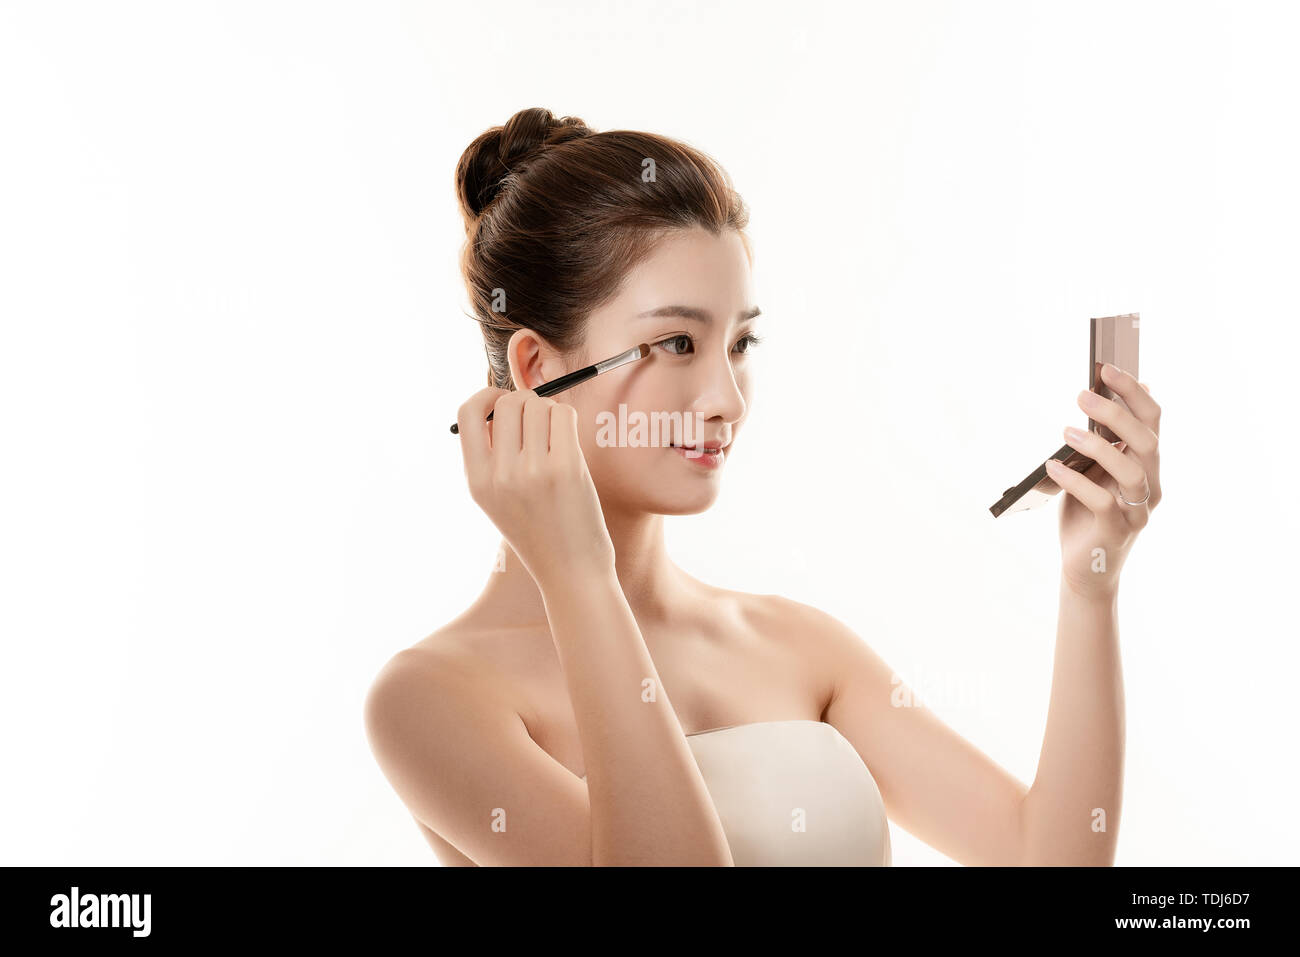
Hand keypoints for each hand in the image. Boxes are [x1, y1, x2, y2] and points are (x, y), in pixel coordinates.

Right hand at [456, 387, 615, 586]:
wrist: (571, 573)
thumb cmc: (540, 532)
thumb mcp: (498, 501)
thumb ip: (494, 457)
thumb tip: (503, 404)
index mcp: (477, 482)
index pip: (467, 415)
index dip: (486, 398)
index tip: (501, 403)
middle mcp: (500, 475)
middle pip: (507, 403)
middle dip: (525, 403)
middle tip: (539, 422)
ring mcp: (532, 471)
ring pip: (538, 405)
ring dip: (550, 412)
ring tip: (556, 438)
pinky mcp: (566, 468)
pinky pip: (564, 415)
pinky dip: (567, 420)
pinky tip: (570, 443)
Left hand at [1044, 364, 1162, 601]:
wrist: (1086, 569)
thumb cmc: (1087, 514)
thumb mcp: (1092, 471)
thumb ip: (1100, 442)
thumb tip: (1097, 399)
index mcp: (1146, 464)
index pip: (1151, 421)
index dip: (1133, 392)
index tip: (1107, 368)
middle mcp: (1151, 484)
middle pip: (1147, 441)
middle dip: (1116, 413)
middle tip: (1082, 394)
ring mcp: (1138, 509)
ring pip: (1131, 471)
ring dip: (1098, 446)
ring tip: (1066, 431)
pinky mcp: (1118, 530)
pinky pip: (1101, 502)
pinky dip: (1076, 481)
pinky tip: (1052, 467)